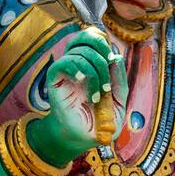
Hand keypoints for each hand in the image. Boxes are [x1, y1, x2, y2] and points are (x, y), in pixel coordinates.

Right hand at [27, 30, 127, 165]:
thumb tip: (115, 57)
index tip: (111, 60)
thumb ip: (119, 79)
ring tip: (99, 93)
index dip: (102, 40)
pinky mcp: (55, 82)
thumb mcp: (118, 100)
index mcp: (91, 65)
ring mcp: (66, 73)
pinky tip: (83, 82)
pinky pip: (62, 63)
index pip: (92, 37)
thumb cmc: (100, 120)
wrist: (83, 139)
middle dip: (101, 48)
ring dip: (95, 70)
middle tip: (108, 67)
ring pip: (78, 51)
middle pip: (83, 36)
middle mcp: (77, 65)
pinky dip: (76, 68)